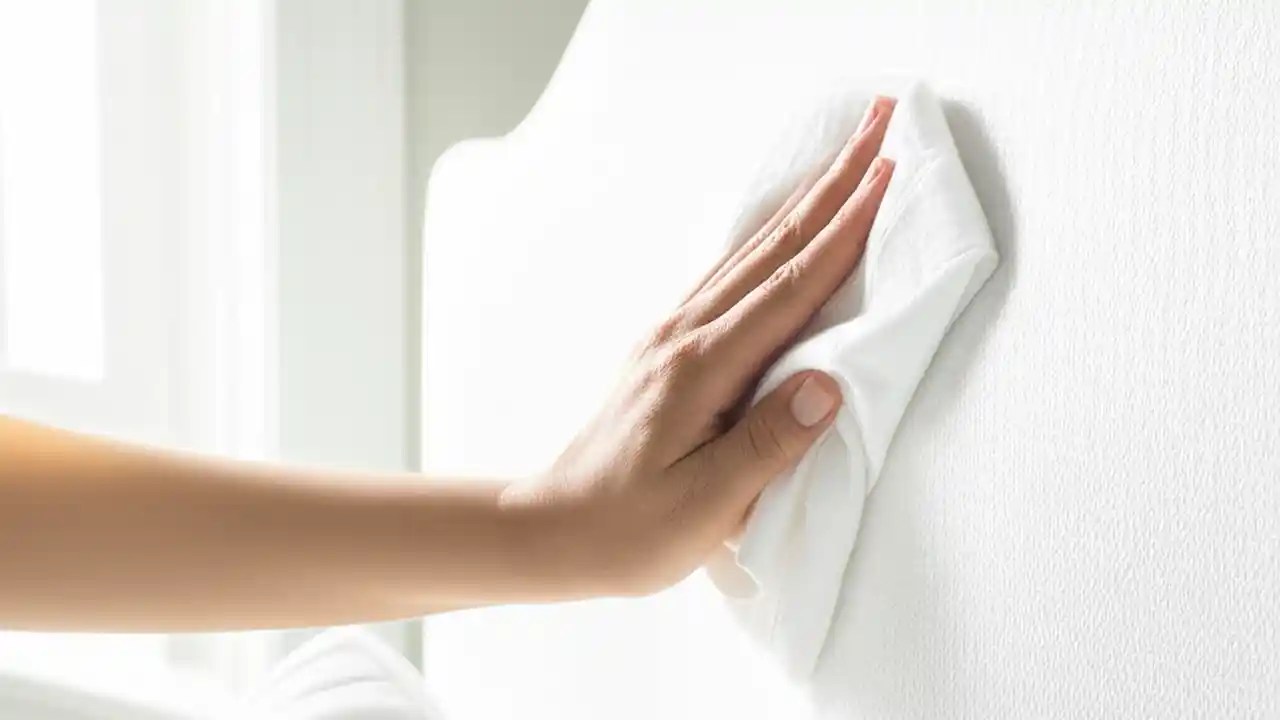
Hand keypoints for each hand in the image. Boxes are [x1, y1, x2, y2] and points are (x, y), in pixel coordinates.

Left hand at [504, 96, 897, 596]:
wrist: (553, 529)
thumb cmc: (629, 531)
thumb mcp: (704, 504)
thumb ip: (768, 443)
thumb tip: (831, 385)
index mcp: (701, 368)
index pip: (789, 287)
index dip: (844, 232)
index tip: (887, 175)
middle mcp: (685, 335)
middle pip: (772, 245)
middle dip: (832, 182)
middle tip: (877, 121)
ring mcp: (672, 335)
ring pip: (750, 251)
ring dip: (803, 200)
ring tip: (843, 159)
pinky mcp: (668, 348)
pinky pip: (729, 273)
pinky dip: (767, 237)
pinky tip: (779, 226)